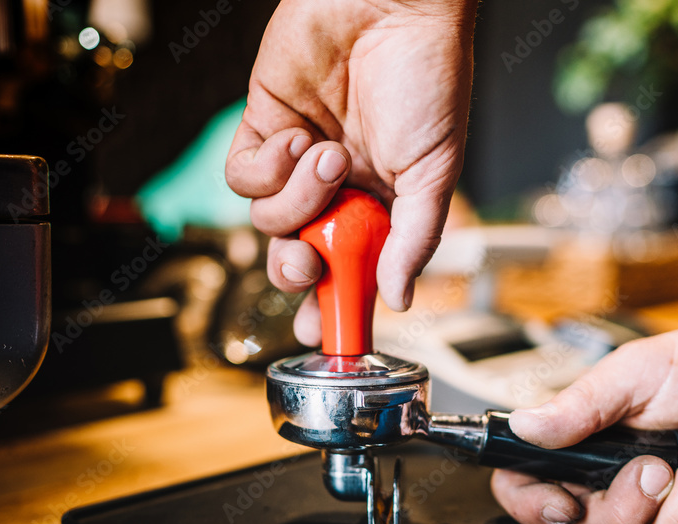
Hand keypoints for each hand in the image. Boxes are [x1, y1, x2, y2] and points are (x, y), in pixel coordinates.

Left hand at [225, 0, 475, 344]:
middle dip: (298, 271)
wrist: (390, 2)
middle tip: (311, 262)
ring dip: (296, 200)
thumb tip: (400, 298)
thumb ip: (414, 239)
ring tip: (329, 158)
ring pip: (268, 222)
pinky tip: (297, 142)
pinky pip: (243, 178)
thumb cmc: (426, 77)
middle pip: (297, 258)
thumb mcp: (434, 172)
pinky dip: (265, 170)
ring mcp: (295, 162)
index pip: (349, 271)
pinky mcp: (262, 128)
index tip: (328, 337)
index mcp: (377, 205)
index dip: (334, 306)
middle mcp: (333, 191)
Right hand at [492, 320, 677, 523]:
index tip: (567, 504)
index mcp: (576, 442)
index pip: (523, 487)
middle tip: (658, 469)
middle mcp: (602, 479)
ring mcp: (646, 506)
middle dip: (627, 509)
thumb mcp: (634, 373)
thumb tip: (525, 425)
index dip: (532, 506)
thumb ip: (580, 405)